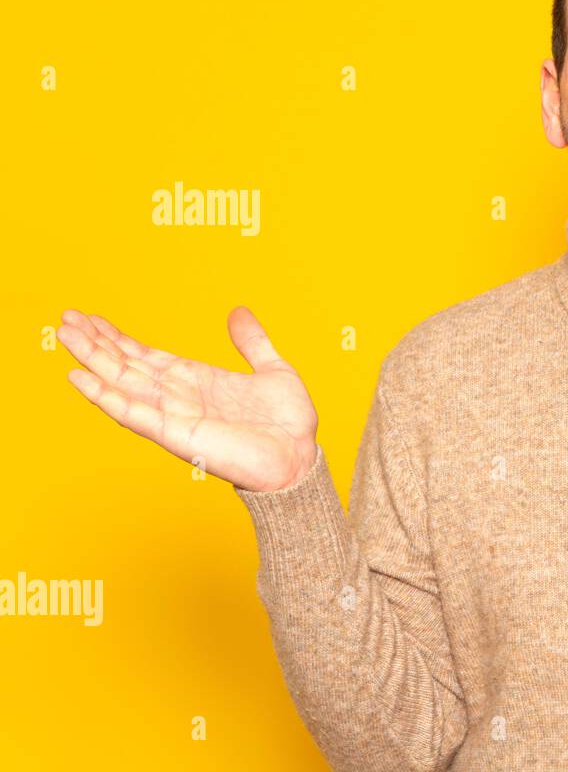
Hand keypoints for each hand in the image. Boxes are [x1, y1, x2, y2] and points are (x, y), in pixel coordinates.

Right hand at [56, 307, 318, 491]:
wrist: (300, 459)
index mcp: (197, 380)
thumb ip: (252, 341)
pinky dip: (105, 397)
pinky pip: (133, 414)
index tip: (91, 317)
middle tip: (65, 317)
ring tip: (64, 335)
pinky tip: (80, 379)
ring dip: (92, 360)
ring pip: (122, 383)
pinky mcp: (176, 434)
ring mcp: (174, 415)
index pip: (147, 356)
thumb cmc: (288, 424)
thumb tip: (238, 312)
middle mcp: (179, 396)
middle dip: (96, 342)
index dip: (118, 338)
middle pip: (126, 366)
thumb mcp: (273, 369)